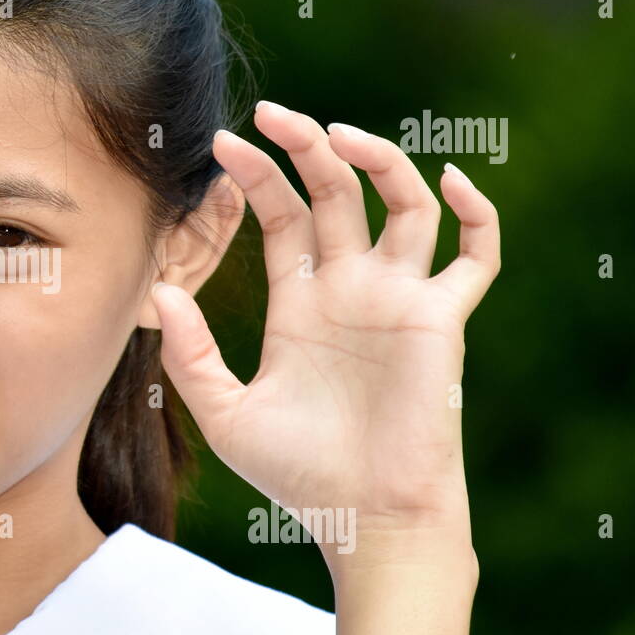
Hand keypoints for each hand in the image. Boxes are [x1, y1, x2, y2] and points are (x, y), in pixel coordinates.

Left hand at [150, 101, 499, 574]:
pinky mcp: (440, 321)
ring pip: (402, 205)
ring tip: (337, 134)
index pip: (283, 216)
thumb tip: (160, 291)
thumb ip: (191, 353)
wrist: (361, 521)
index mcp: (301, 303)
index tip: (222, 145)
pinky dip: (474, 214)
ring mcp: (398, 300)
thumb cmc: (297, 473)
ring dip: (378, 162)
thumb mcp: (226, 412)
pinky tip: (446, 180)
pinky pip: (475, 257)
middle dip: (306, 148)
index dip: (256, 178)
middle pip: (335, 194)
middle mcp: (350, 290)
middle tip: (269, 113)